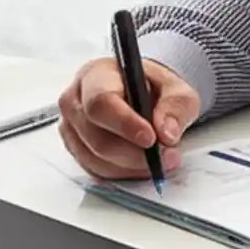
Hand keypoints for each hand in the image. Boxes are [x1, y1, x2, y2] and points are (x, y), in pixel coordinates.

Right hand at [57, 56, 200, 179]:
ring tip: (162, 160)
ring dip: (133, 166)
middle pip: (97, 137)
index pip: (100, 102)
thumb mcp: (177, 89)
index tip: (151, 138)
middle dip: (136, 153)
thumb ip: (176, 107)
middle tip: (167, 155)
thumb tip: (167, 132)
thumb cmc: (154, 89)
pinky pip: (97, 172)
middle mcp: (76, 102)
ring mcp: (72, 130)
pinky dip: (125, 173)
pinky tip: (144, 165)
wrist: (144, 97)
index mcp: (96, 75)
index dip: (125, 124)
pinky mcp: (77, 152)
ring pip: (97, 160)